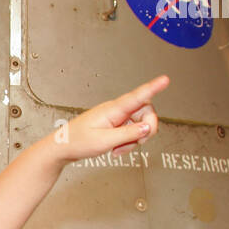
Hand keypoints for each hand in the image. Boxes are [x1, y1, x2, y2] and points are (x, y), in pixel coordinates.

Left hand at [46, 75, 168, 165]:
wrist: (63, 147)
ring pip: (140, 124)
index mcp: (113, 109)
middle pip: (146, 112)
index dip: (153, 88)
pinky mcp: (115, 125)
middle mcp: (116, 110)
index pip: (137, 96)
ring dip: (135, 139)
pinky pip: (132, 131)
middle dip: (146, 129)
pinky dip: (128, 142)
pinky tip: (117, 148)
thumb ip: (129, 134)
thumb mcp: (105, 141)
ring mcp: (116, 117)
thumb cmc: (77, 142)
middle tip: (137, 142)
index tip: (165, 80)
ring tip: (118, 148)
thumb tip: (148, 127)